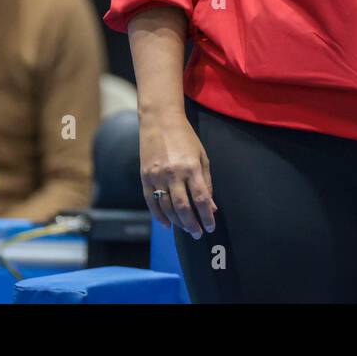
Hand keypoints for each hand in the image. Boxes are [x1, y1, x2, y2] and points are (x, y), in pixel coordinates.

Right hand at [139, 111, 216, 238]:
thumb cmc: (185, 138)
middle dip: (192, 224)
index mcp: (191, 167)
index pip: (201, 198)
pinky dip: (159, 216)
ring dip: (178, 222)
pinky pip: (151, 202)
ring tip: (186, 229)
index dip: (207, 216)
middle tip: (198, 234)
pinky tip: (167, 225)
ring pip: (167, 208)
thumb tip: (211, 206)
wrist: (160, 121)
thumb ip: (207, 182)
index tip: (210, 227)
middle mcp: (173, 173)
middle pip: (183, 207)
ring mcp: (157, 176)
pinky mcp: (145, 177)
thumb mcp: (202, 156)